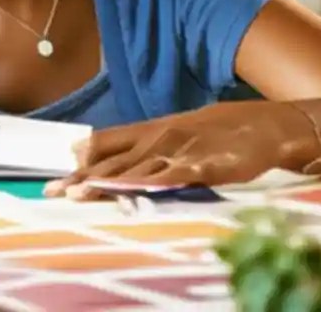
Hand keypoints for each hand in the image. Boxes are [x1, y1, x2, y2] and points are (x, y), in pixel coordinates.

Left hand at [44, 101, 314, 199]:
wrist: (266, 125)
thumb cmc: (217, 129)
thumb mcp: (170, 129)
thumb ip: (130, 141)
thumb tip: (84, 148)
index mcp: (151, 131)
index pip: (106, 147)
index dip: (80, 164)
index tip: (54, 179)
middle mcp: (160, 140)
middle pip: (115, 163)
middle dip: (84, 179)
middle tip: (56, 192)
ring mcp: (182, 152)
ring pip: (138, 171)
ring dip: (108, 184)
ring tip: (82, 194)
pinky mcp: (206, 166)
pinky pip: (177, 177)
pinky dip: (155, 184)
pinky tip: (137, 191)